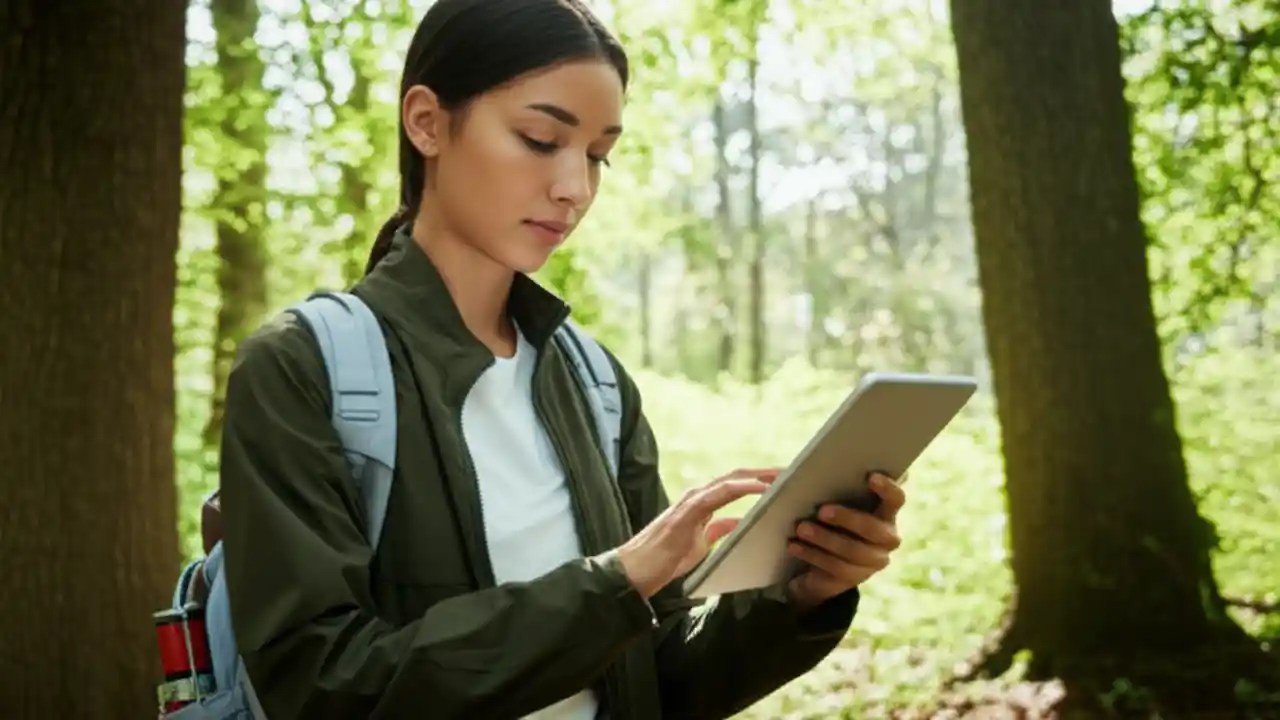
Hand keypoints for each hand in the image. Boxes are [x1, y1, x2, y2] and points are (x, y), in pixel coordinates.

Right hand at [617, 468, 776, 597]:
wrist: (638, 569)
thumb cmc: (666, 558)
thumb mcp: (702, 544)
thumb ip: (719, 530)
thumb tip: (739, 524)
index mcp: (702, 503)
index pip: (735, 484)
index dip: (759, 478)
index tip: (783, 479)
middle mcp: (698, 496)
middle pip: (737, 476)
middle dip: (764, 472)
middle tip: (791, 471)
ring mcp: (693, 500)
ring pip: (731, 479)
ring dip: (758, 476)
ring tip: (782, 475)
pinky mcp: (689, 510)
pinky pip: (720, 493)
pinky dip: (741, 487)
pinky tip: (759, 488)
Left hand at [786, 472, 906, 609]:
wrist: (818, 563)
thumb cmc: (826, 521)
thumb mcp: (827, 502)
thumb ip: (820, 486)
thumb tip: (782, 472)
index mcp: (885, 513)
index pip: (897, 499)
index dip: (888, 488)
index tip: (870, 476)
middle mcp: (887, 538)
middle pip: (874, 529)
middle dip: (848, 518)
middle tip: (822, 510)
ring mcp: (873, 562)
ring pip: (852, 552)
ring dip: (825, 539)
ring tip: (801, 528)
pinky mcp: (854, 580)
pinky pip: (835, 569)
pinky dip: (812, 555)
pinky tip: (794, 546)